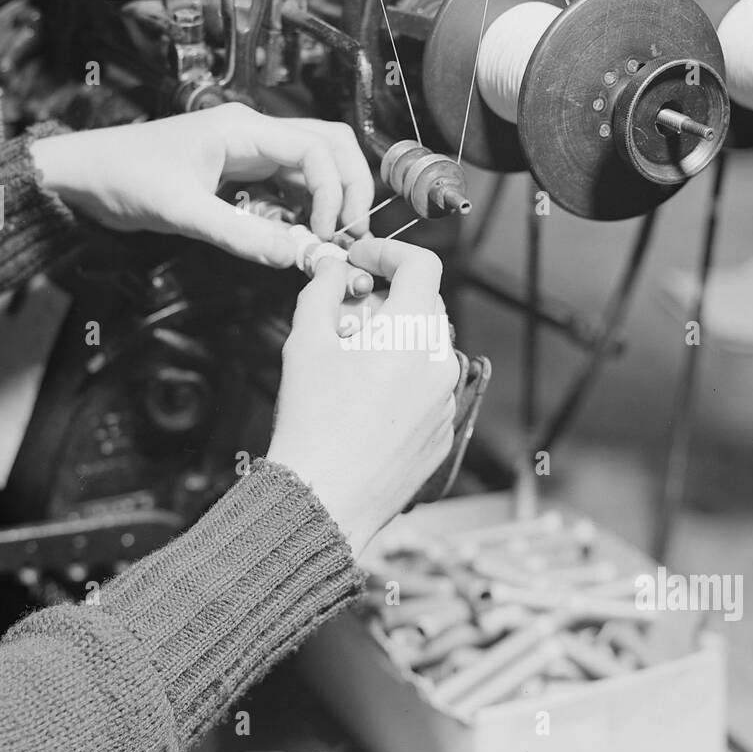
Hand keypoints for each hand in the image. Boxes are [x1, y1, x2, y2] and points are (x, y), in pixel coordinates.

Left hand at [29, 103, 373, 290]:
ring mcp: (250, 152)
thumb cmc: (124, 178)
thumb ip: (241, 234)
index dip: (335, 191)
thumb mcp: (182, 211)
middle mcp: (254, 134)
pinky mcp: (241, 173)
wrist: (85, 175)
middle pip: (329, 147)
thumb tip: (296, 257)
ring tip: (333, 239)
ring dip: (333, 198)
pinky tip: (303, 236)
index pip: (316, 150)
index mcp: (243, 129)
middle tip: (352, 234)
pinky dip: (307, 208)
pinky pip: (290, 185)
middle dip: (351, 187)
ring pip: (314, 165)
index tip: (328, 233)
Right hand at [266, 237, 460, 554]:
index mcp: (412, 333)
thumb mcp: (305, 342)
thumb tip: (333, 270)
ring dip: (395, 340)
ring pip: (426, 349)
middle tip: (344, 310)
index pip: (422, 265)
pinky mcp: (443, 434)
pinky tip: (364, 402)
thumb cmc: (311, 423)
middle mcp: (440, 364)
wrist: (324, 499)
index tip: (360, 261)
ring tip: (351, 363)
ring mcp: (447, 402)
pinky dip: (402, 381)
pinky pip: (429, 390)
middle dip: (387, 297)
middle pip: (425, 305)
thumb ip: (322, 291)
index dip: (388, 252)